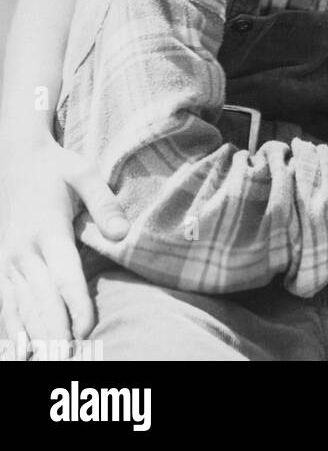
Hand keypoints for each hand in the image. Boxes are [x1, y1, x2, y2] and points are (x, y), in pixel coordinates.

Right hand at [0, 134, 128, 354]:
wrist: (17, 161)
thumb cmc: (57, 168)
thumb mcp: (83, 172)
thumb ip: (104, 202)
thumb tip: (121, 233)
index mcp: (47, 229)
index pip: (64, 275)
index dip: (75, 304)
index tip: (86, 329)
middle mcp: (23, 250)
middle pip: (41, 299)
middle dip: (55, 331)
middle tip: (70, 357)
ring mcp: (9, 261)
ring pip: (20, 307)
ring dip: (33, 336)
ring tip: (46, 360)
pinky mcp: (2, 267)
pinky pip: (5, 304)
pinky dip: (11, 328)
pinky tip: (19, 351)